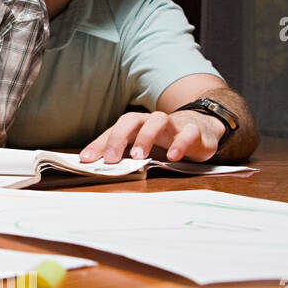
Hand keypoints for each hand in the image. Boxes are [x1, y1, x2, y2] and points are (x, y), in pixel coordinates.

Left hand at [78, 110, 223, 163]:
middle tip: (111, 159)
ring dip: (146, 137)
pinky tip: (173, 156)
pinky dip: (179, 143)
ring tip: (139, 157)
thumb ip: (124, 156)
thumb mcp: (143, 149)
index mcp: (136, 126)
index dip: (99, 144)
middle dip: (118, 138)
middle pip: (131, 120)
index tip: (86, 160)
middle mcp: (151, 122)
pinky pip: (187, 133)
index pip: (113, 131)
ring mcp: (173, 124)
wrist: (202, 129)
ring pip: (158, 120)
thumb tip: (96, 168)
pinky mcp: (194, 131)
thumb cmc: (166, 141)